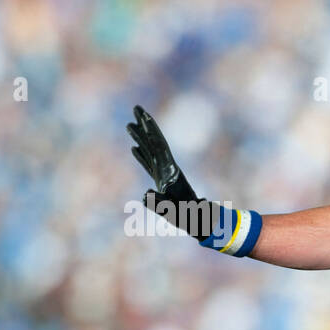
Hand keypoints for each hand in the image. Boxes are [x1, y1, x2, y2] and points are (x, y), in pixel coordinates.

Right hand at [127, 104, 215, 239]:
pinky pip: (150, 164)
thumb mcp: (173, 211)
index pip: (159, 145)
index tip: (143, 114)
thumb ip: (159, 204)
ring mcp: (165, 173)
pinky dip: (142, 155)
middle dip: (146, 125)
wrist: (199, 222)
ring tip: (129, 125)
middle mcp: (168, 168)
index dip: (151, 130)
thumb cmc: (188, 217)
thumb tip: (144, 194)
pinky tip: (134, 149)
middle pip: (155, 142)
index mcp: (170, 171)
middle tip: (136, 108)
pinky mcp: (163, 181)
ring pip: (151, 151)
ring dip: (141, 138)